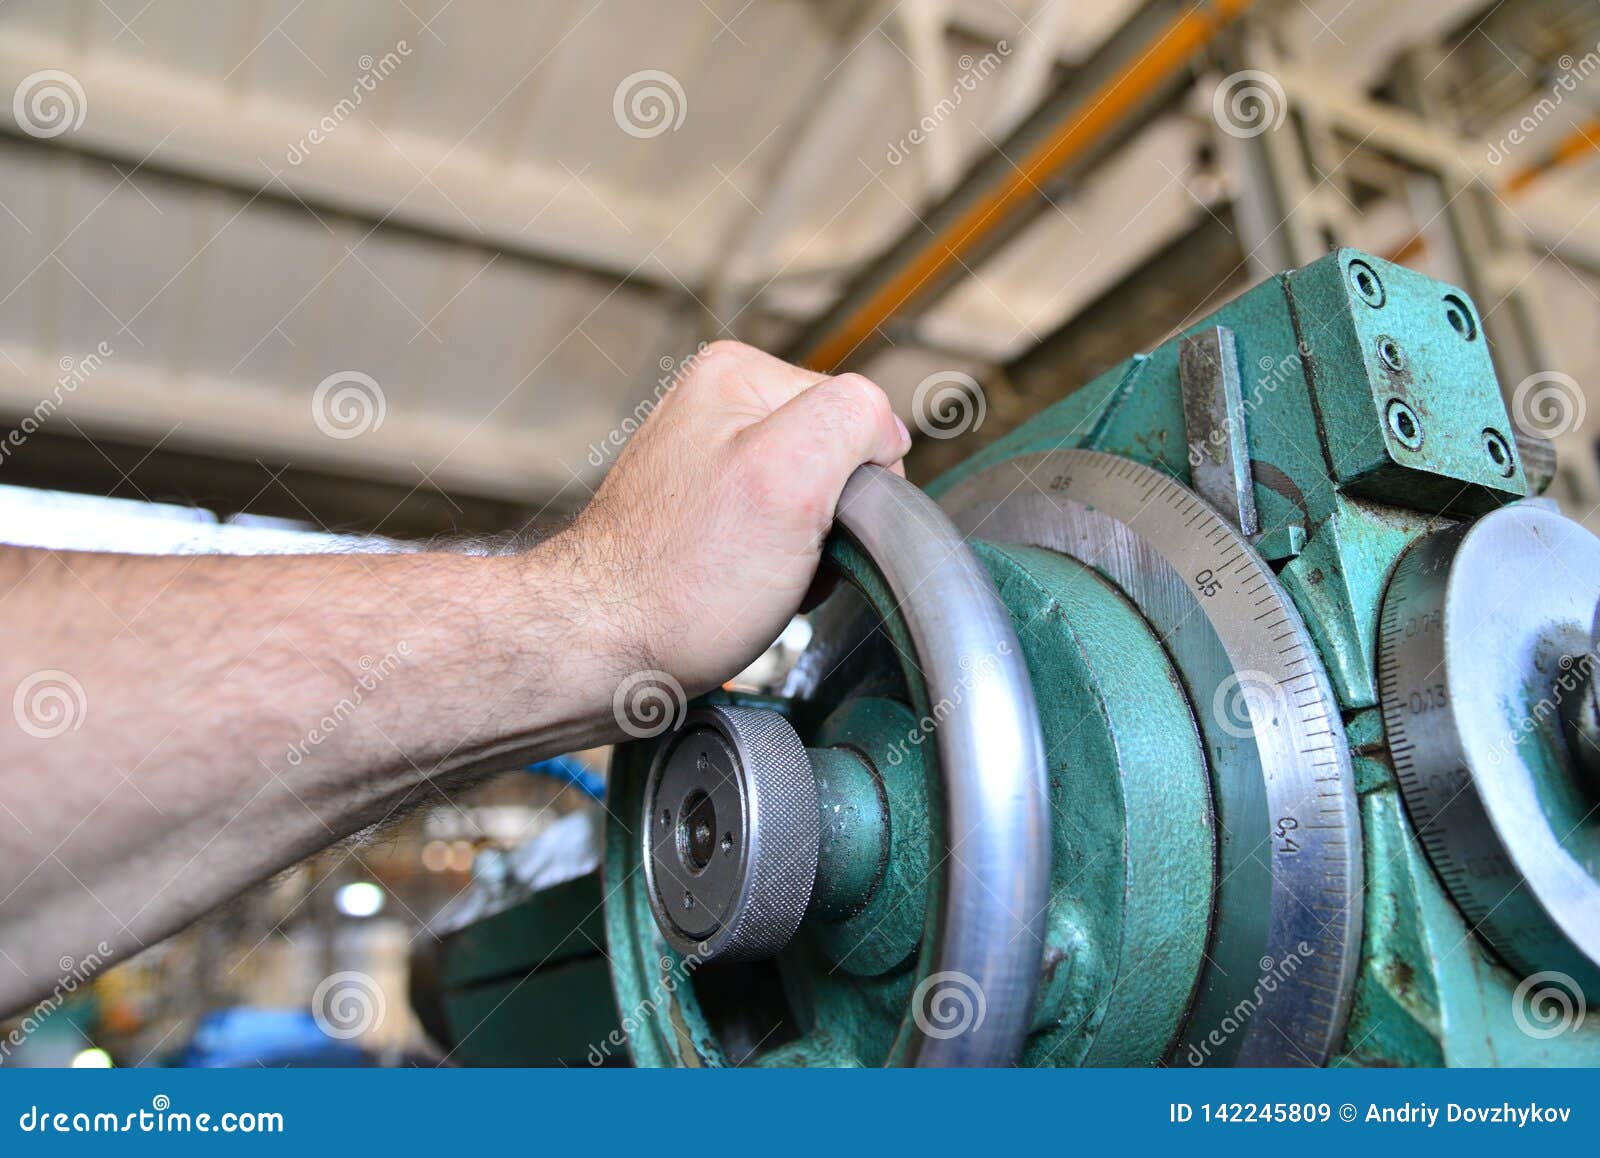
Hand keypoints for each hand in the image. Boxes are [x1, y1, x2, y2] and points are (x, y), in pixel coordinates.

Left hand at [552, 341, 908, 705]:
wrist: (600, 652)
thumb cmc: (676, 582)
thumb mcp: (788, 476)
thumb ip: (853, 420)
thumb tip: (884, 435)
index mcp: (738, 373)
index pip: (860, 415)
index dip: (858, 484)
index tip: (813, 524)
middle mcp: (717, 407)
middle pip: (838, 457)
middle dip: (833, 519)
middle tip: (787, 558)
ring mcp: (706, 462)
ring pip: (814, 503)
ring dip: (810, 550)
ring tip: (763, 577)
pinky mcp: (700, 515)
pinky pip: (781, 535)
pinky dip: (782, 569)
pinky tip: (748, 588)